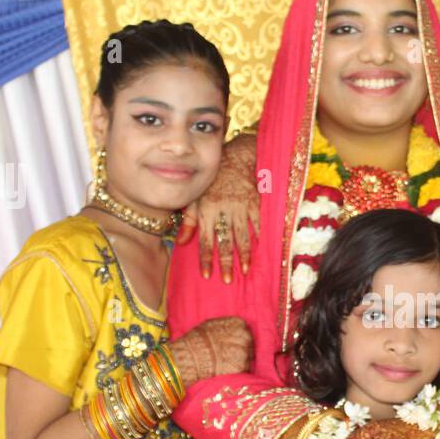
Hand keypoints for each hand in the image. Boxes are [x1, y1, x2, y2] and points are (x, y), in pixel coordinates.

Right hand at [171, 316, 251, 386]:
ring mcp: (244, 352)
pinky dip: (238, 371)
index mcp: (238, 324)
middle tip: (229, 355)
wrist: (190, 357)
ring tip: (225, 363)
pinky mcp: (242, 367)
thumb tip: (231, 331)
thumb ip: (226, 327)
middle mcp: (245, 336)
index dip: (238, 339)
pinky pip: (244, 369)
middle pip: (249, 344)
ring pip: (248, 357)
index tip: (232, 344)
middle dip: (241, 349)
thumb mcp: (211, 325)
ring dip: (240, 361)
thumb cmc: (196, 340)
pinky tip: (226, 370)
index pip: (245, 331)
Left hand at [182, 132, 258, 282]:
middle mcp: (223, 210)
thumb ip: (189, 220)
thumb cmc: (212, 180)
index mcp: (206, 210)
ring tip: (246, 270)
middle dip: (225, 262)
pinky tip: (260, 250)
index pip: (205, 239)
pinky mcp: (254, 203)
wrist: (234, 158)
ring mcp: (240, 206)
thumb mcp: (196, 196)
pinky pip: (257, 223)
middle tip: (226, 280)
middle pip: (225, 240)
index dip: (205, 258)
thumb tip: (179, 242)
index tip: (207, 274)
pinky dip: (259, 237)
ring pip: (242, 235)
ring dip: (244, 254)